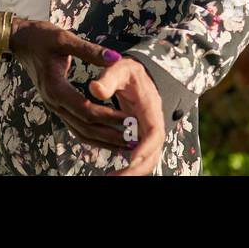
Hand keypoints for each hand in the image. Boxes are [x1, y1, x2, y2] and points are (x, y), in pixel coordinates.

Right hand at [9, 20, 130, 149]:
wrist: (19, 40)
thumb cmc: (40, 37)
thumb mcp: (65, 38)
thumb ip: (90, 50)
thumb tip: (115, 57)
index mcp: (55, 87)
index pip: (85, 110)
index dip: (108, 117)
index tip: (129, 119)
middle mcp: (53, 102)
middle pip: (84, 127)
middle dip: (109, 135)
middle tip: (133, 139)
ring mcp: (54, 106)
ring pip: (79, 131)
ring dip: (102, 140)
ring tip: (125, 144)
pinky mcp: (56, 105)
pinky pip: (75, 126)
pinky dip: (92, 135)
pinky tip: (108, 138)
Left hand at [89, 56, 164, 175]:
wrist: (136, 74)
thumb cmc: (127, 70)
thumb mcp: (118, 69)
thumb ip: (108, 78)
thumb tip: (95, 89)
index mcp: (150, 106)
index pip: (153, 131)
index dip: (145, 147)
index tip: (132, 160)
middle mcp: (153, 123)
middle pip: (153, 152)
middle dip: (137, 168)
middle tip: (117, 177)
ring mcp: (148, 132)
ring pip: (147, 158)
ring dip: (132, 172)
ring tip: (111, 179)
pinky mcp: (141, 138)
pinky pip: (139, 156)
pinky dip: (129, 167)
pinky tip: (114, 174)